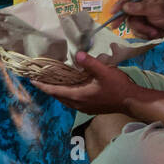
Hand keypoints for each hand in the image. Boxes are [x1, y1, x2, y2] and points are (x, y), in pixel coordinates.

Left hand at [31, 52, 153, 114]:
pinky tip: (70, 88)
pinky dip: (67, 94)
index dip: (43, 86)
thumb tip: (76, 54)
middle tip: (40, 79)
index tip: (32, 80)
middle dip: (48, 88)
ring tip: (52, 83)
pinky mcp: (90, 108)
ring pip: (65, 100)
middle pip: (58, 96)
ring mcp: (84, 108)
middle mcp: (78, 104)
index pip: (55, 91)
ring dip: (58, 92)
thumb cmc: (118, 87)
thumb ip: (89, 63)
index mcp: (78, 95)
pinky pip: (73, 101)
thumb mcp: (104, 71)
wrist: (131, 101)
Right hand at [114, 0, 163, 40]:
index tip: (112, 13)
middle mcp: (139, 5)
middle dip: (128, 22)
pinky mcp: (143, 26)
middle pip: (125, 13)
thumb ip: (140, 8)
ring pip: (132, 25)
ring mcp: (140, 16)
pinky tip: (153, 32)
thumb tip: (125, 6)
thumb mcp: (156, 9)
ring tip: (153, 31)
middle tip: (115, 26)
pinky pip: (137, 32)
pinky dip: (144, 34)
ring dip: (142, 30)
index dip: (118, 5)